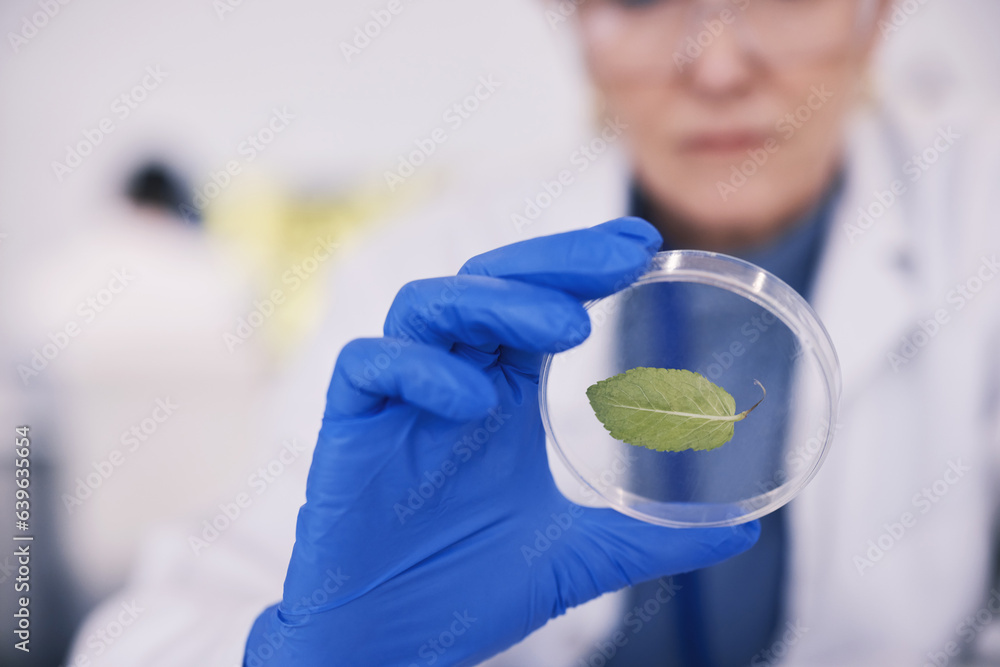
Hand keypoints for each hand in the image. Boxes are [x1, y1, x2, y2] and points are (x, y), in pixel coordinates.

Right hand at [244, 218, 758, 666]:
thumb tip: (745, 534)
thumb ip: (654, 540)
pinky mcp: (350, 426)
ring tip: (567, 326)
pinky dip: (420, 369)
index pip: (537, 300)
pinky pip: (368, 364)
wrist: (390, 644)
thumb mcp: (578, 555)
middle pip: (487, 281)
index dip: (582, 264)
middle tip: (621, 257)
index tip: (644, 246)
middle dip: (552, 260)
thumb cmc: (467, 588)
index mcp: (501, 394)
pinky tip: (476, 402)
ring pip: (428, 305)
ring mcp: (398, 399)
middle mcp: (450, 380)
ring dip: (495, 302)